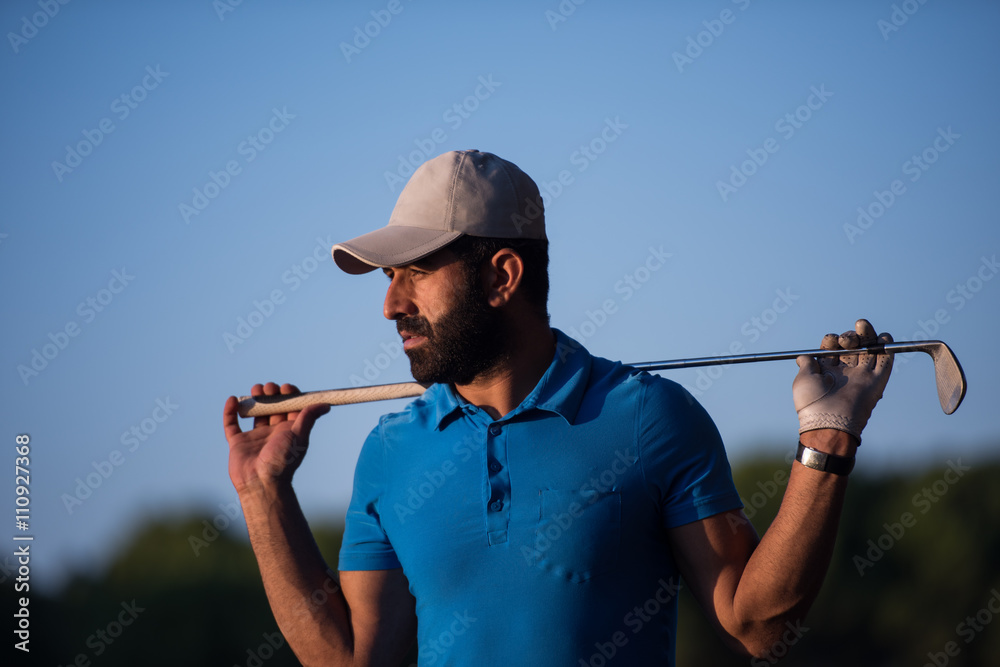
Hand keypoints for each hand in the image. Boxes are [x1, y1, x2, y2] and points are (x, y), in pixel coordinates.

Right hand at [224, 382, 329, 493]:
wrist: (262, 483)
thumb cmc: (283, 461)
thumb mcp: (299, 436)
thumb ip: (309, 418)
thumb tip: (326, 405)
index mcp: (289, 431)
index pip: (291, 408)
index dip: (290, 396)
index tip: (286, 388)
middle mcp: (273, 433)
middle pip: (273, 408)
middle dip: (272, 394)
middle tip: (270, 388)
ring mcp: (254, 437)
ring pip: (254, 413)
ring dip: (255, 399)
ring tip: (256, 389)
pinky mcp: (237, 442)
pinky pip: (231, 424)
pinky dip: (230, 411)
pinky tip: (233, 399)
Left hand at [793, 319, 892, 442]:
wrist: (830, 421)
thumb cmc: (813, 402)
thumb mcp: (803, 380)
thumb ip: (806, 365)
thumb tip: (802, 357)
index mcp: (828, 372)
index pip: (833, 349)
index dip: (832, 341)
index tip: (830, 341)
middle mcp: (846, 373)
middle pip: (852, 347)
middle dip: (850, 337)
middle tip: (846, 339)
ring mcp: (862, 376)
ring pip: (869, 350)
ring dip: (867, 335)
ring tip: (861, 324)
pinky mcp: (877, 380)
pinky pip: (885, 362)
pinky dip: (886, 347)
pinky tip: (883, 336)